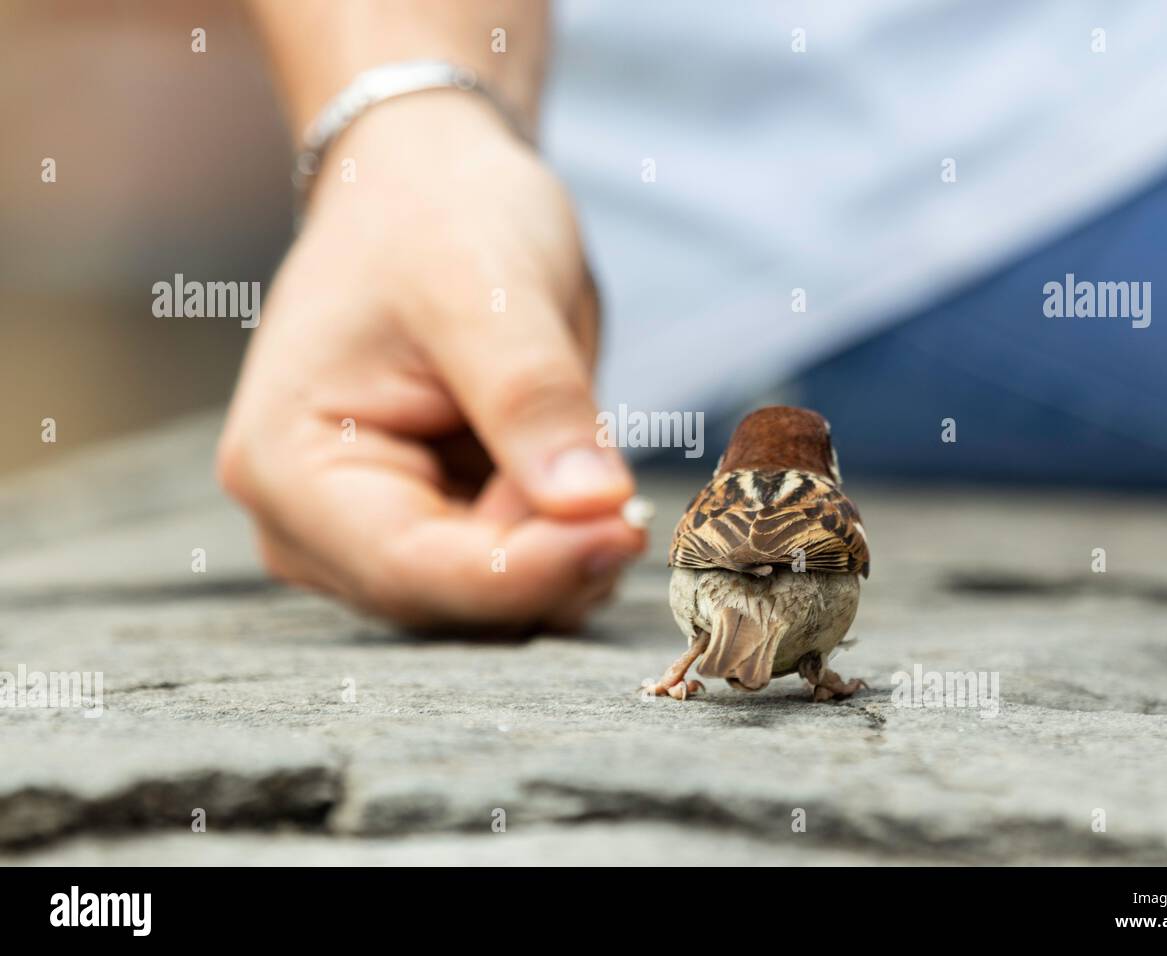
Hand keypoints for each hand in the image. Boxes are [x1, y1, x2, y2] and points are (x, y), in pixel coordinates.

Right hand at [217, 94, 644, 628]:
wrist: (424, 186)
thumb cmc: (440, 217)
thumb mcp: (491, 290)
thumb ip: (536, 403)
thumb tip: (597, 508)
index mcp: (287, 466)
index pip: (414, 568)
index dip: (530, 568)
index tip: (628, 530)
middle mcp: (304, 523)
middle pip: (448, 598)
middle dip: (548, 558)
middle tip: (628, 496)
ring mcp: (357, 535)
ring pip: (482, 600)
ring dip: (556, 552)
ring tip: (587, 454)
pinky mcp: (414, 530)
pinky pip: (499, 573)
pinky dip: (554, 543)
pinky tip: (576, 476)